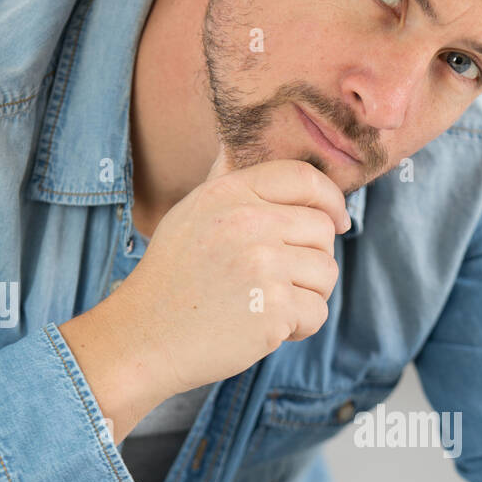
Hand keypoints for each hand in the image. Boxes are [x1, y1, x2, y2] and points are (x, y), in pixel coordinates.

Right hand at [59, 155, 348, 440]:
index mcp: (230, 193)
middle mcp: (248, 222)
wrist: (144, 336)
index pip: (304, 178)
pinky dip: (299, 327)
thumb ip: (227, 185)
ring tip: (268, 305)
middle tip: (279, 282)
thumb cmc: (172, 279)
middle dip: (312, 260)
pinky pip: (318, 312)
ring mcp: (263, 265)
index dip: (330, 200)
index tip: (337, 222)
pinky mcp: (274, 308)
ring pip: (326, 273)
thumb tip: (236, 145)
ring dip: (307, 295)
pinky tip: (266, 329)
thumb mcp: (191, 214)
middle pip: (322, 230)